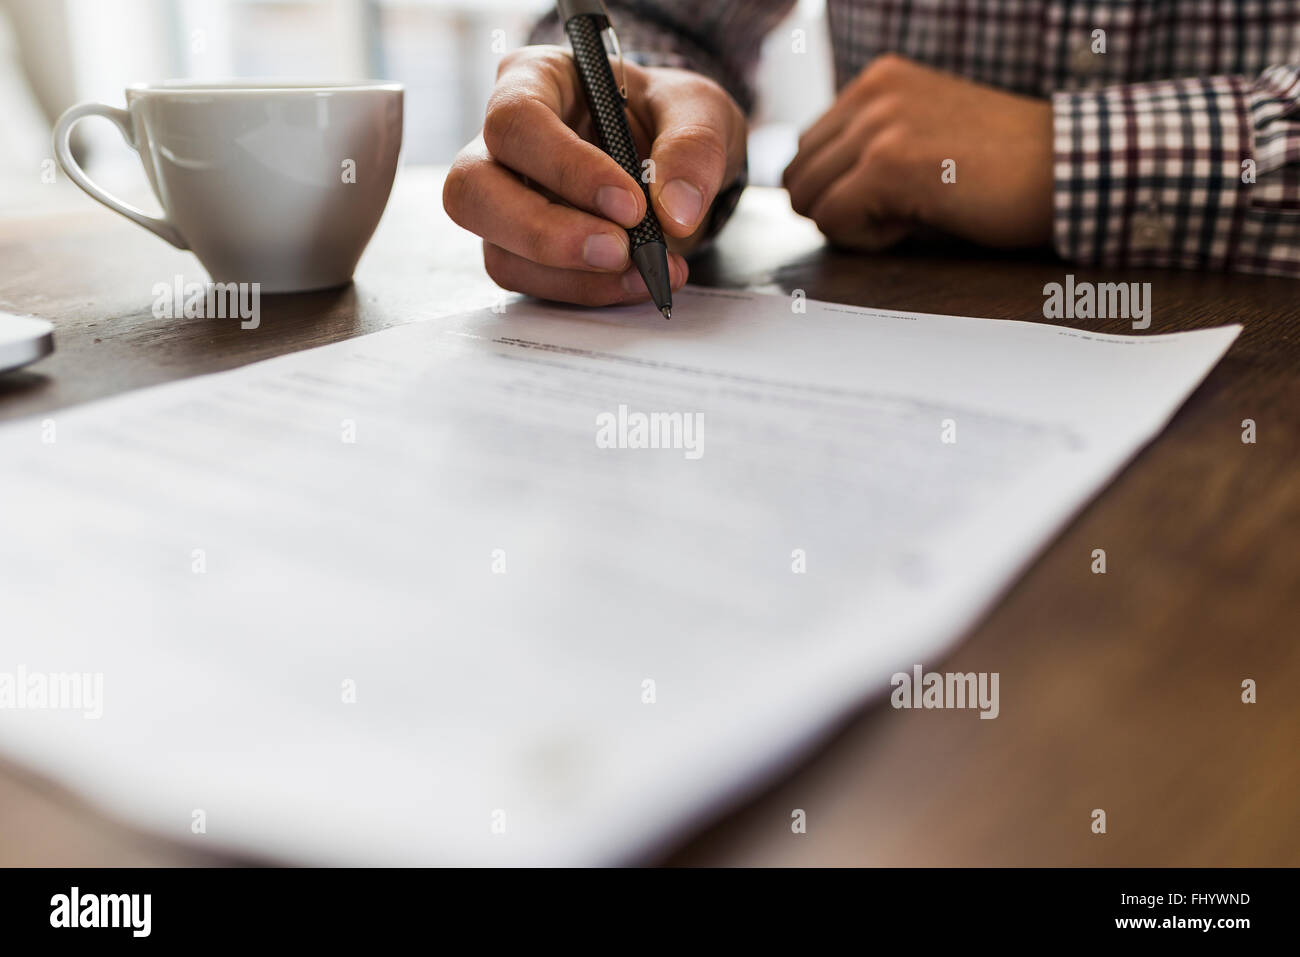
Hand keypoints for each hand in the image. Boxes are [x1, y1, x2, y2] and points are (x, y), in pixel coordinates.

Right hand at [444, 46, 747, 306]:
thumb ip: (694, 147)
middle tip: (619, 251)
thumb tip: (675, 210)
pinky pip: (532, 283)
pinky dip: (586, 291)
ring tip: (644, 271)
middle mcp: (504, 143)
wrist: (677, 164)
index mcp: (535, 81)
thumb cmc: (671, 119)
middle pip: (473, 191)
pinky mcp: (521, 251)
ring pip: (498, 251)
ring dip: (572, 275)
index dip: (566, 168)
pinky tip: (634, 281)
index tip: (631, 205)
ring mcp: (505, 202)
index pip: (517, 121)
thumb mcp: (700, 110)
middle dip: (545, 233)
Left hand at [782, 54, 1052, 250]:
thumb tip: (806, 192)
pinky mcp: (887, 164)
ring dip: (852, 224)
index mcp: (877, 80)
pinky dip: (866, 239)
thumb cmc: (1002, 168)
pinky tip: (915, 223)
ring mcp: (878, 125)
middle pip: (797, 175)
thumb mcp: (922, 135)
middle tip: (900, 211)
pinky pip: (832, 221)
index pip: (807, 150)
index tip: (896, 195)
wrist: (1068, 169)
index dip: (840, 191)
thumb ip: (867, 148)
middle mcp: (872, 92)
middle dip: (838, 209)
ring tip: (911, 213)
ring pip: (807, 199)